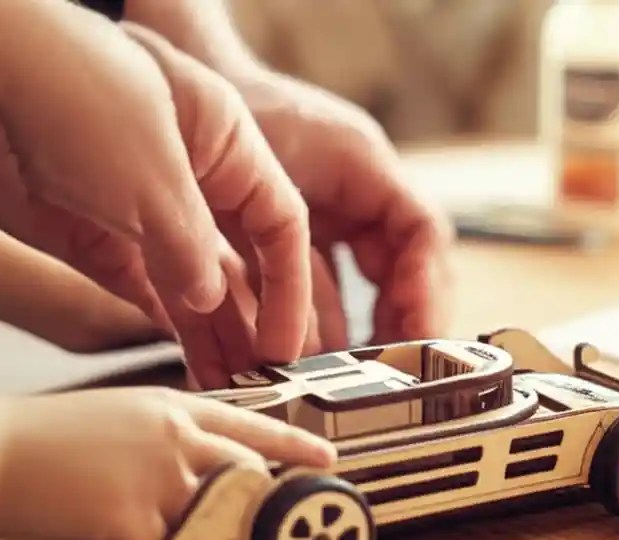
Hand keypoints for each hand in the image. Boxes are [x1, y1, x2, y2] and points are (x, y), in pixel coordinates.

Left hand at [0, 1, 313, 387]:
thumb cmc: (64, 92)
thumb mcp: (153, 180)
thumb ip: (191, 248)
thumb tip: (210, 299)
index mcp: (223, 138)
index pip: (279, 222)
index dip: (288, 286)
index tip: (287, 341)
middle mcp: (186, 173)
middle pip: (239, 258)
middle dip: (255, 319)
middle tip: (265, 378)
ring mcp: (135, 204)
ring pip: (190, 281)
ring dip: (212, 333)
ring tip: (230, 385)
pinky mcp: (86, 232)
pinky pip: (139, 288)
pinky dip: (161, 324)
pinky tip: (184, 359)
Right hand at [0, 387, 336, 539]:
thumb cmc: (35, 438)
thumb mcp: (114, 415)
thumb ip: (159, 436)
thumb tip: (186, 474)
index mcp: (171, 409)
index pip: (251, 424)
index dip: (294, 443)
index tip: (326, 457)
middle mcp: (174, 438)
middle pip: (243, 483)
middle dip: (229, 516)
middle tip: (199, 528)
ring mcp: (156, 476)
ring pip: (199, 531)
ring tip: (115, 533)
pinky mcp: (130, 516)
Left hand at [119, 0, 456, 350]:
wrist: (193, 87)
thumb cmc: (236, 107)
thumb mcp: (272, 157)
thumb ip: (298, 226)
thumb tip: (316, 300)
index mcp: (368, 167)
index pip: (424, 233)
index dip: (426, 284)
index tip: (416, 328)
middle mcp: (361, 196)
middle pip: (410, 268)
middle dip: (406, 319)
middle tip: (394, 365)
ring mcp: (336, 217)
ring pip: (369, 287)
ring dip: (363, 331)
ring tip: (351, 372)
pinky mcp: (303, 239)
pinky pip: (326, 289)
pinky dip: (323, 323)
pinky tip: (309, 355)